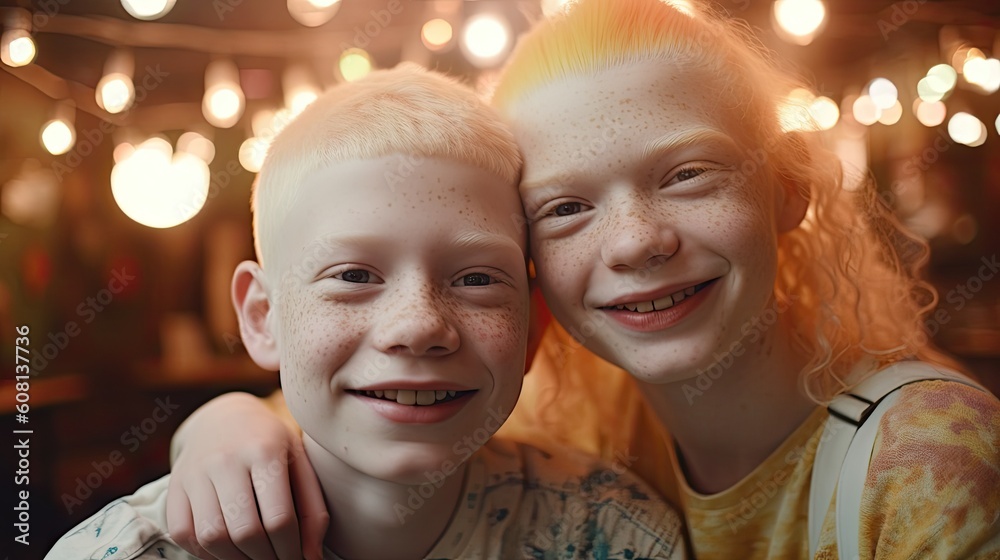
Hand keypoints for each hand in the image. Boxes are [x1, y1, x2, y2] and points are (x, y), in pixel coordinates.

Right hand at [166, 392, 328, 558]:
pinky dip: (204, 551)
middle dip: (265, 558)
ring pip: (211, 537)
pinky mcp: (174, 486)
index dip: (291, 550)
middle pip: (244, 532)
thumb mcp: (300, 464)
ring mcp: (195, 473)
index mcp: (264, 451)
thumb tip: (312, 558)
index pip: (279, 519)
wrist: (223, 417)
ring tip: (253, 557)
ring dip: (235, 559)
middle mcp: (225, 460)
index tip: (297, 558)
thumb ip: (312, 510)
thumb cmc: (271, 445)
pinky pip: (183, 533)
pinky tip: (226, 548)